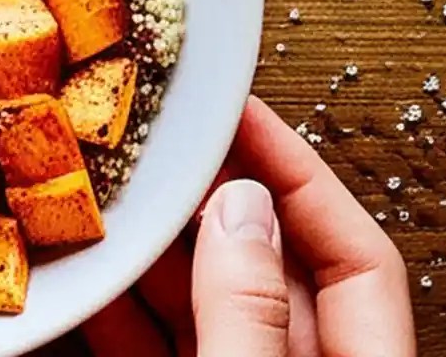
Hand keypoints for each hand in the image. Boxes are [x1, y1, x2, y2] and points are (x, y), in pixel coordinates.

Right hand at [80, 96, 415, 356]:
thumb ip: (246, 310)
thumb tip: (239, 215)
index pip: (354, 254)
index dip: (296, 172)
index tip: (241, 113)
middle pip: (268, 266)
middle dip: (209, 201)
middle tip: (163, 144)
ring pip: (204, 302)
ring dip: (153, 252)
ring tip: (113, 200)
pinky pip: (157, 344)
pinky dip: (122, 310)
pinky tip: (92, 277)